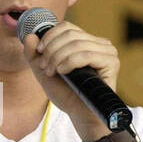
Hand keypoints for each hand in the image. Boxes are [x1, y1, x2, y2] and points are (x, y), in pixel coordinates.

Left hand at [22, 19, 119, 136]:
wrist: (79, 114)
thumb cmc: (65, 94)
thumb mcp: (43, 72)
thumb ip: (33, 54)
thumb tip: (30, 35)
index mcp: (86, 41)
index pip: (66, 27)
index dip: (49, 36)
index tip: (39, 52)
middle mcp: (99, 43)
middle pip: (70, 34)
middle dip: (51, 50)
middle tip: (44, 67)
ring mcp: (107, 52)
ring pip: (76, 44)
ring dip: (57, 57)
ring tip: (52, 73)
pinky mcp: (112, 62)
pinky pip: (87, 54)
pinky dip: (70, 62)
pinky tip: (63, 72)